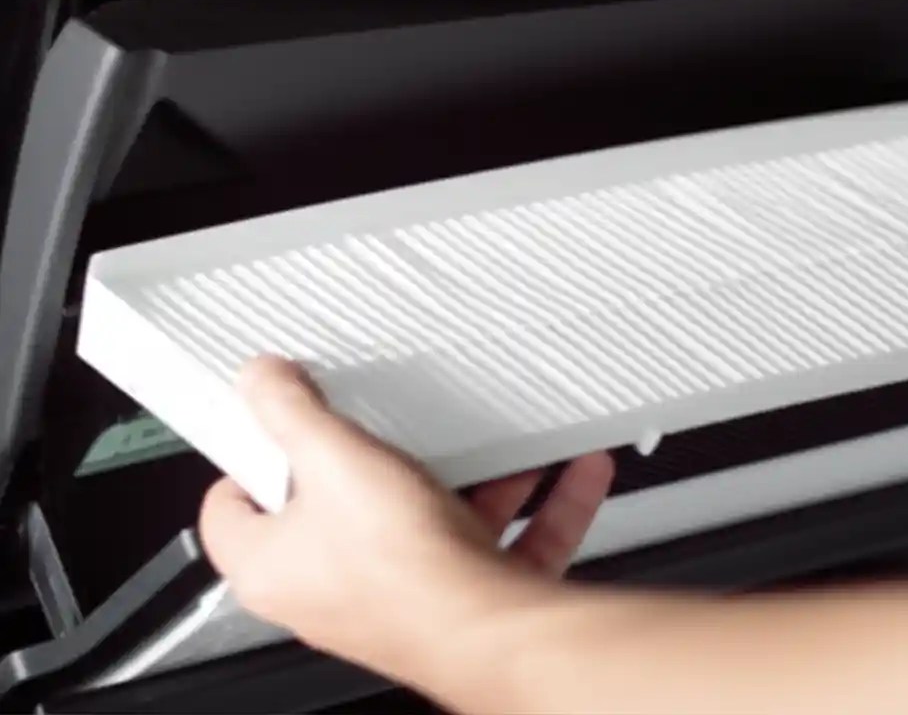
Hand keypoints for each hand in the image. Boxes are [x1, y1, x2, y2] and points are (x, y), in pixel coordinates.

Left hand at [198, 356, 613, 675]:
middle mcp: (333, 593)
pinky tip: (571, 476)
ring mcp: (403, 602)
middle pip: (346, 513)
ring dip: (479, 482)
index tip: (281, 419)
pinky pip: (505, 547)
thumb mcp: (334, 459)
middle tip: (395, 428)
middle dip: (386, 464)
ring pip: (436, 526)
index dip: (252, 457)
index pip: (232, 508)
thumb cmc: (401, 569)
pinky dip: (539, 509)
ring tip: (498, 444)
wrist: (488, 633)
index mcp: (273, 567)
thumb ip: (291, 412)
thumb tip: (259, 379)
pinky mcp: (466, 607)